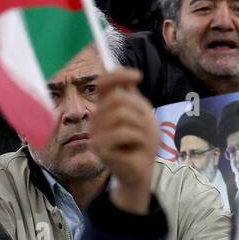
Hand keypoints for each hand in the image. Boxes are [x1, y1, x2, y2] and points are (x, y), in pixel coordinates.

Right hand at [91, 68, 158, 213]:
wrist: (142, 169)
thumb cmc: (142, 141)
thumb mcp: (142, 113)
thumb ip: (131, 94)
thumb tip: (124, 70)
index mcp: (105, 106)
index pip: (104, 82)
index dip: (119, 75)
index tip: (138, 77)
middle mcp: (96, 117)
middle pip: (117, 97)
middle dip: (138, 110)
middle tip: (143, 126)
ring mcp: (95, 132)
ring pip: (122, 114)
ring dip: (140, 126)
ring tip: (140, 138)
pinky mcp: (98, 146)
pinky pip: (124, 132)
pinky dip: (137, 138)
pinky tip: (135, 147)